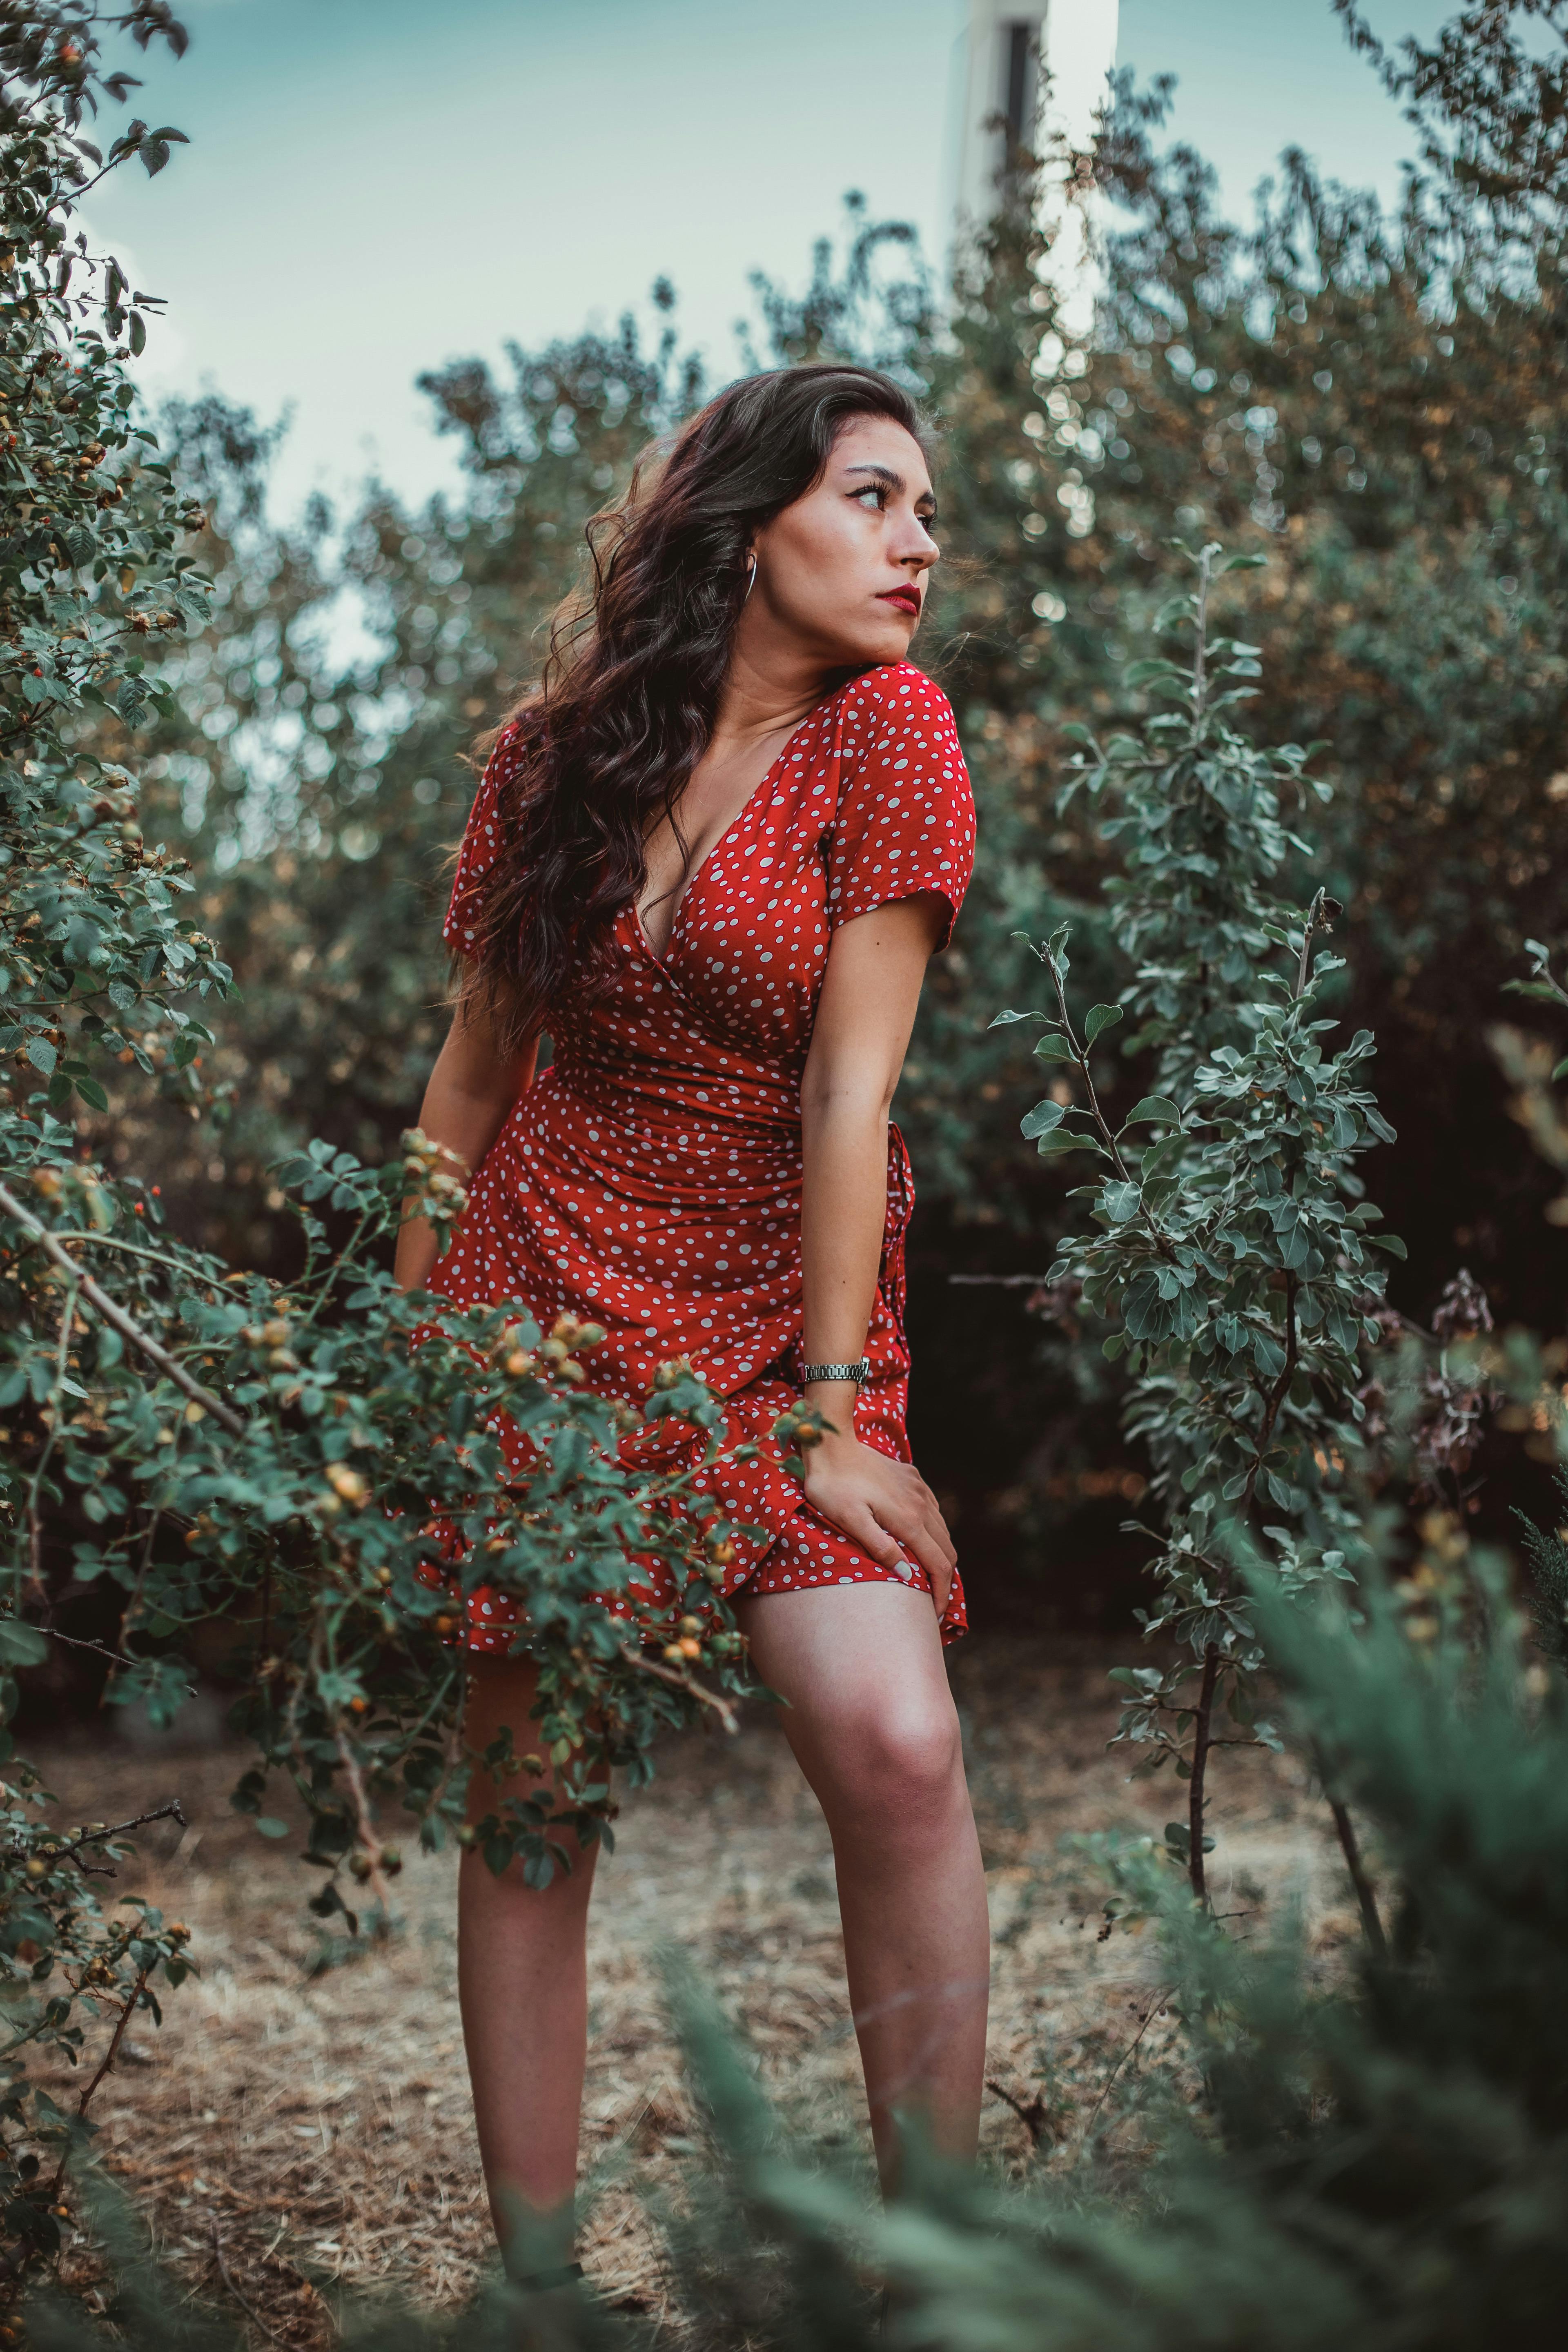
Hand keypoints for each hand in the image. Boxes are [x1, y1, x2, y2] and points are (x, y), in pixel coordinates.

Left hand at [800, 1425, 956, 1619]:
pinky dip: (934, 1533)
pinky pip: (933, 1511)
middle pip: (948, 1550)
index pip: (939, 1565)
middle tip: (933, 1604)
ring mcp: (919, 1490)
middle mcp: (921, 1504)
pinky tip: (920, 1541)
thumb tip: (906, 1575)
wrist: (831, 1443)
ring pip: (943, 1530)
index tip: (936, 1615)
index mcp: (908, 1520)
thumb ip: (880, 1547)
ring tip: (928, 1578)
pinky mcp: (913, 1478)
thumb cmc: (832, 1487)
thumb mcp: (849, 1521)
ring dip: (940, 1556)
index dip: (942, 1594)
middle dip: (945, 1580)